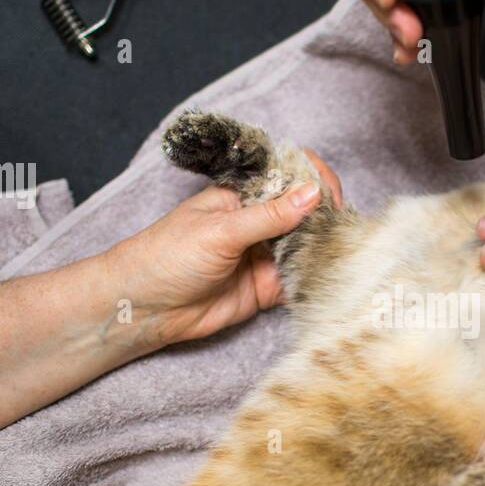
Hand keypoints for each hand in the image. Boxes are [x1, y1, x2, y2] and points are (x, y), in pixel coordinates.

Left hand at [103, 150, 342, 348]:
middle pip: (304, 211)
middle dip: (325, 215)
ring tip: (338, 250)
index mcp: (242, 195)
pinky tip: (327, 274)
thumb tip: (313, 193)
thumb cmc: (167, 256)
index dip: (312, 179)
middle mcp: (258, 222)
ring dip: (323, 246)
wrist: (145, 308)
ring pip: (307, 245)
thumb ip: (268, 215)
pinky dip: (315, 277)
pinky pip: (300, 278)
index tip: (328, 193)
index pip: (287, 177)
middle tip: (339, 225)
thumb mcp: (220, 230)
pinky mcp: (267, 287)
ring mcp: (264, 255)